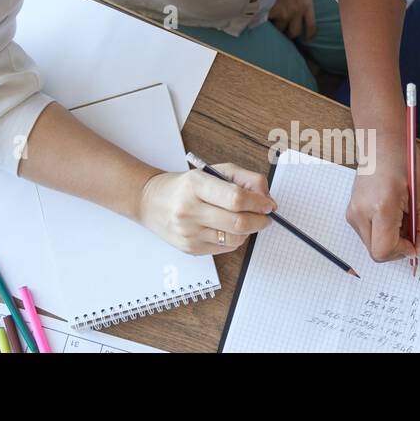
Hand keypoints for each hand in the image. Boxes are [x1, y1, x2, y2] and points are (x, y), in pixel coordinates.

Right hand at [138, 164, 275, 254]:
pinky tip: (229, 228)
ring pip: (235, 239)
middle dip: (260, 220)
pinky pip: (225, 248)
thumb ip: (245, 179)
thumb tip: (267, 198)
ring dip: (249, 231)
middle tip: (266, 216)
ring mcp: (189, 233)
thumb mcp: (214, 171)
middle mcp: (189, 210)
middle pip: (238, 222)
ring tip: (246, 220)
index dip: (259, 203)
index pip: (236, 198)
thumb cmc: (186, 186)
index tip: (269, 204)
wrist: (150, 202)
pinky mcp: (190, 249)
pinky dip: (235, 239)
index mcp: (195, 185)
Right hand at [346, 143, 419, 261]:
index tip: (415, 239)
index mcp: (380, 207)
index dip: (403, 252)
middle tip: (411, 225)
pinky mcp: (351, 213)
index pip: (384, 251)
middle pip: (377, 253)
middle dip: (398, 246)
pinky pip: (369, 235)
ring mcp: (352, 213)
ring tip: (402, 215)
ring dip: (391, 239)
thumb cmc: (406, 163)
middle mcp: (360, 212)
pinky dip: (383, 231)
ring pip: (373, 245)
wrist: (382, 144)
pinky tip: (393, 212)